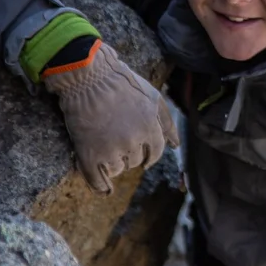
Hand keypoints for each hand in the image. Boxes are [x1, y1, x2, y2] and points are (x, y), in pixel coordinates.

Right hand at [42, 41, 178, 193]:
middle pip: (136, 161)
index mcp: (150, 128)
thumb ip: (167, 121)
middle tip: (118, 142)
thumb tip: (177, 145)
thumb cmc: (121, 82)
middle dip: (130, 155)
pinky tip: (104, 189)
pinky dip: (100, 185)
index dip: (149, 156)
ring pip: (117, 169)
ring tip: (104, 146)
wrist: (88, 76)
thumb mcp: (153, 96)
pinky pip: (97, 179)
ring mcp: (110, 149)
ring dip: (114, 163)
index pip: (155, 152)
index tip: (144, 159)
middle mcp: (133, 141)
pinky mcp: (89, 153)